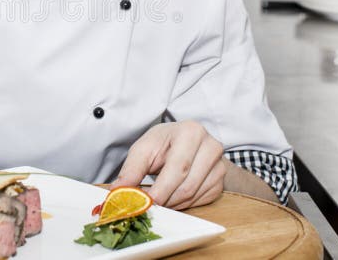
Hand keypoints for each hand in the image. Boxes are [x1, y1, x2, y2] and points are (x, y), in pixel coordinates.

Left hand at [111, 121, 225, 209]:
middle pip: (186, 186)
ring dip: (171, 204)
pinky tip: (171, 196)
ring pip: (192, 197)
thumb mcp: (144, 149)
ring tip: (156, 198)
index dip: (160, 190)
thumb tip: (117, 192)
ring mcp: (219, 166)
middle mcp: (211, 147)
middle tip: (146, 206)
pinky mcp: (220, 182)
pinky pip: (200, 201)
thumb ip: (131, 170)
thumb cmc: (163, 143)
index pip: (177, 168)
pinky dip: (182, 204)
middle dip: (163, 200)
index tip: (144, 203)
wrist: (186, 142)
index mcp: (191, 132)